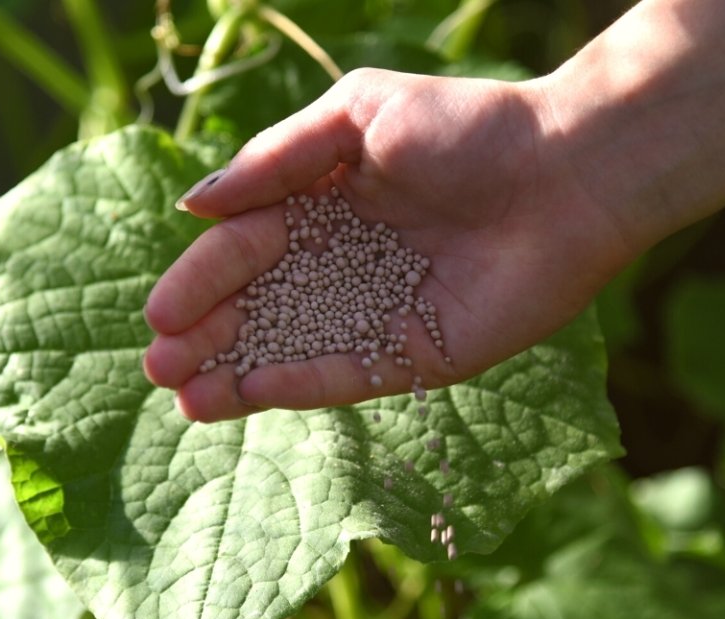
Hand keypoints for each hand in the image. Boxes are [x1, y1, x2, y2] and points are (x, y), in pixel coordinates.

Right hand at [143, 68, 635, 421]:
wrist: (567, 172)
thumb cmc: (468, 127)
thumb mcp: (358, 115)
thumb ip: (276, 161)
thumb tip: (195, 207)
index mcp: (323, 201)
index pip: (244, 248)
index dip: (200, 281)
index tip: (159, 315)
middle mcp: (343, 261)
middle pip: (257, 306)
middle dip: (205, 336)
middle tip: (157, 367)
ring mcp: (376, 312)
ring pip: (289, 349)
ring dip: (233, 373)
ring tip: (180, 396)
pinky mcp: (414, 355)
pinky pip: (341, 376)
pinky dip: (291, 386)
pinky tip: (241, 396)